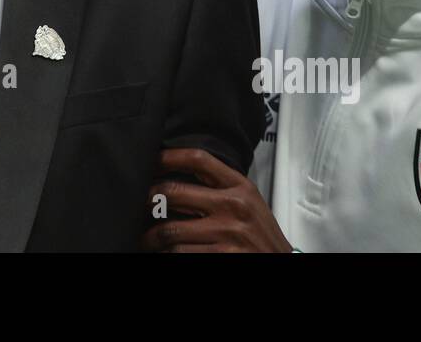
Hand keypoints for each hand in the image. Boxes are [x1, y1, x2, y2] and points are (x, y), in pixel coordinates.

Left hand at [141, 147, 290, 252]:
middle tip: (138, 204)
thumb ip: (221, 187)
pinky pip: (179, 253)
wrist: (282, 265)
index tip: (151, 161)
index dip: (168, 157)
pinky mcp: (222, 256)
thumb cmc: (261, 236)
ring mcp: (227, 232)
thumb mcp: (249, 203)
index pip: (198, 159)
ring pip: (170, 229)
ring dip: (151, 236)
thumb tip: (177, 176)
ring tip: (146, 238)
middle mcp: (233, 206)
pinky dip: (166, 254)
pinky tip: (164, 252)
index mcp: (240, 187)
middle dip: (148, 199)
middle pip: (174, 191)